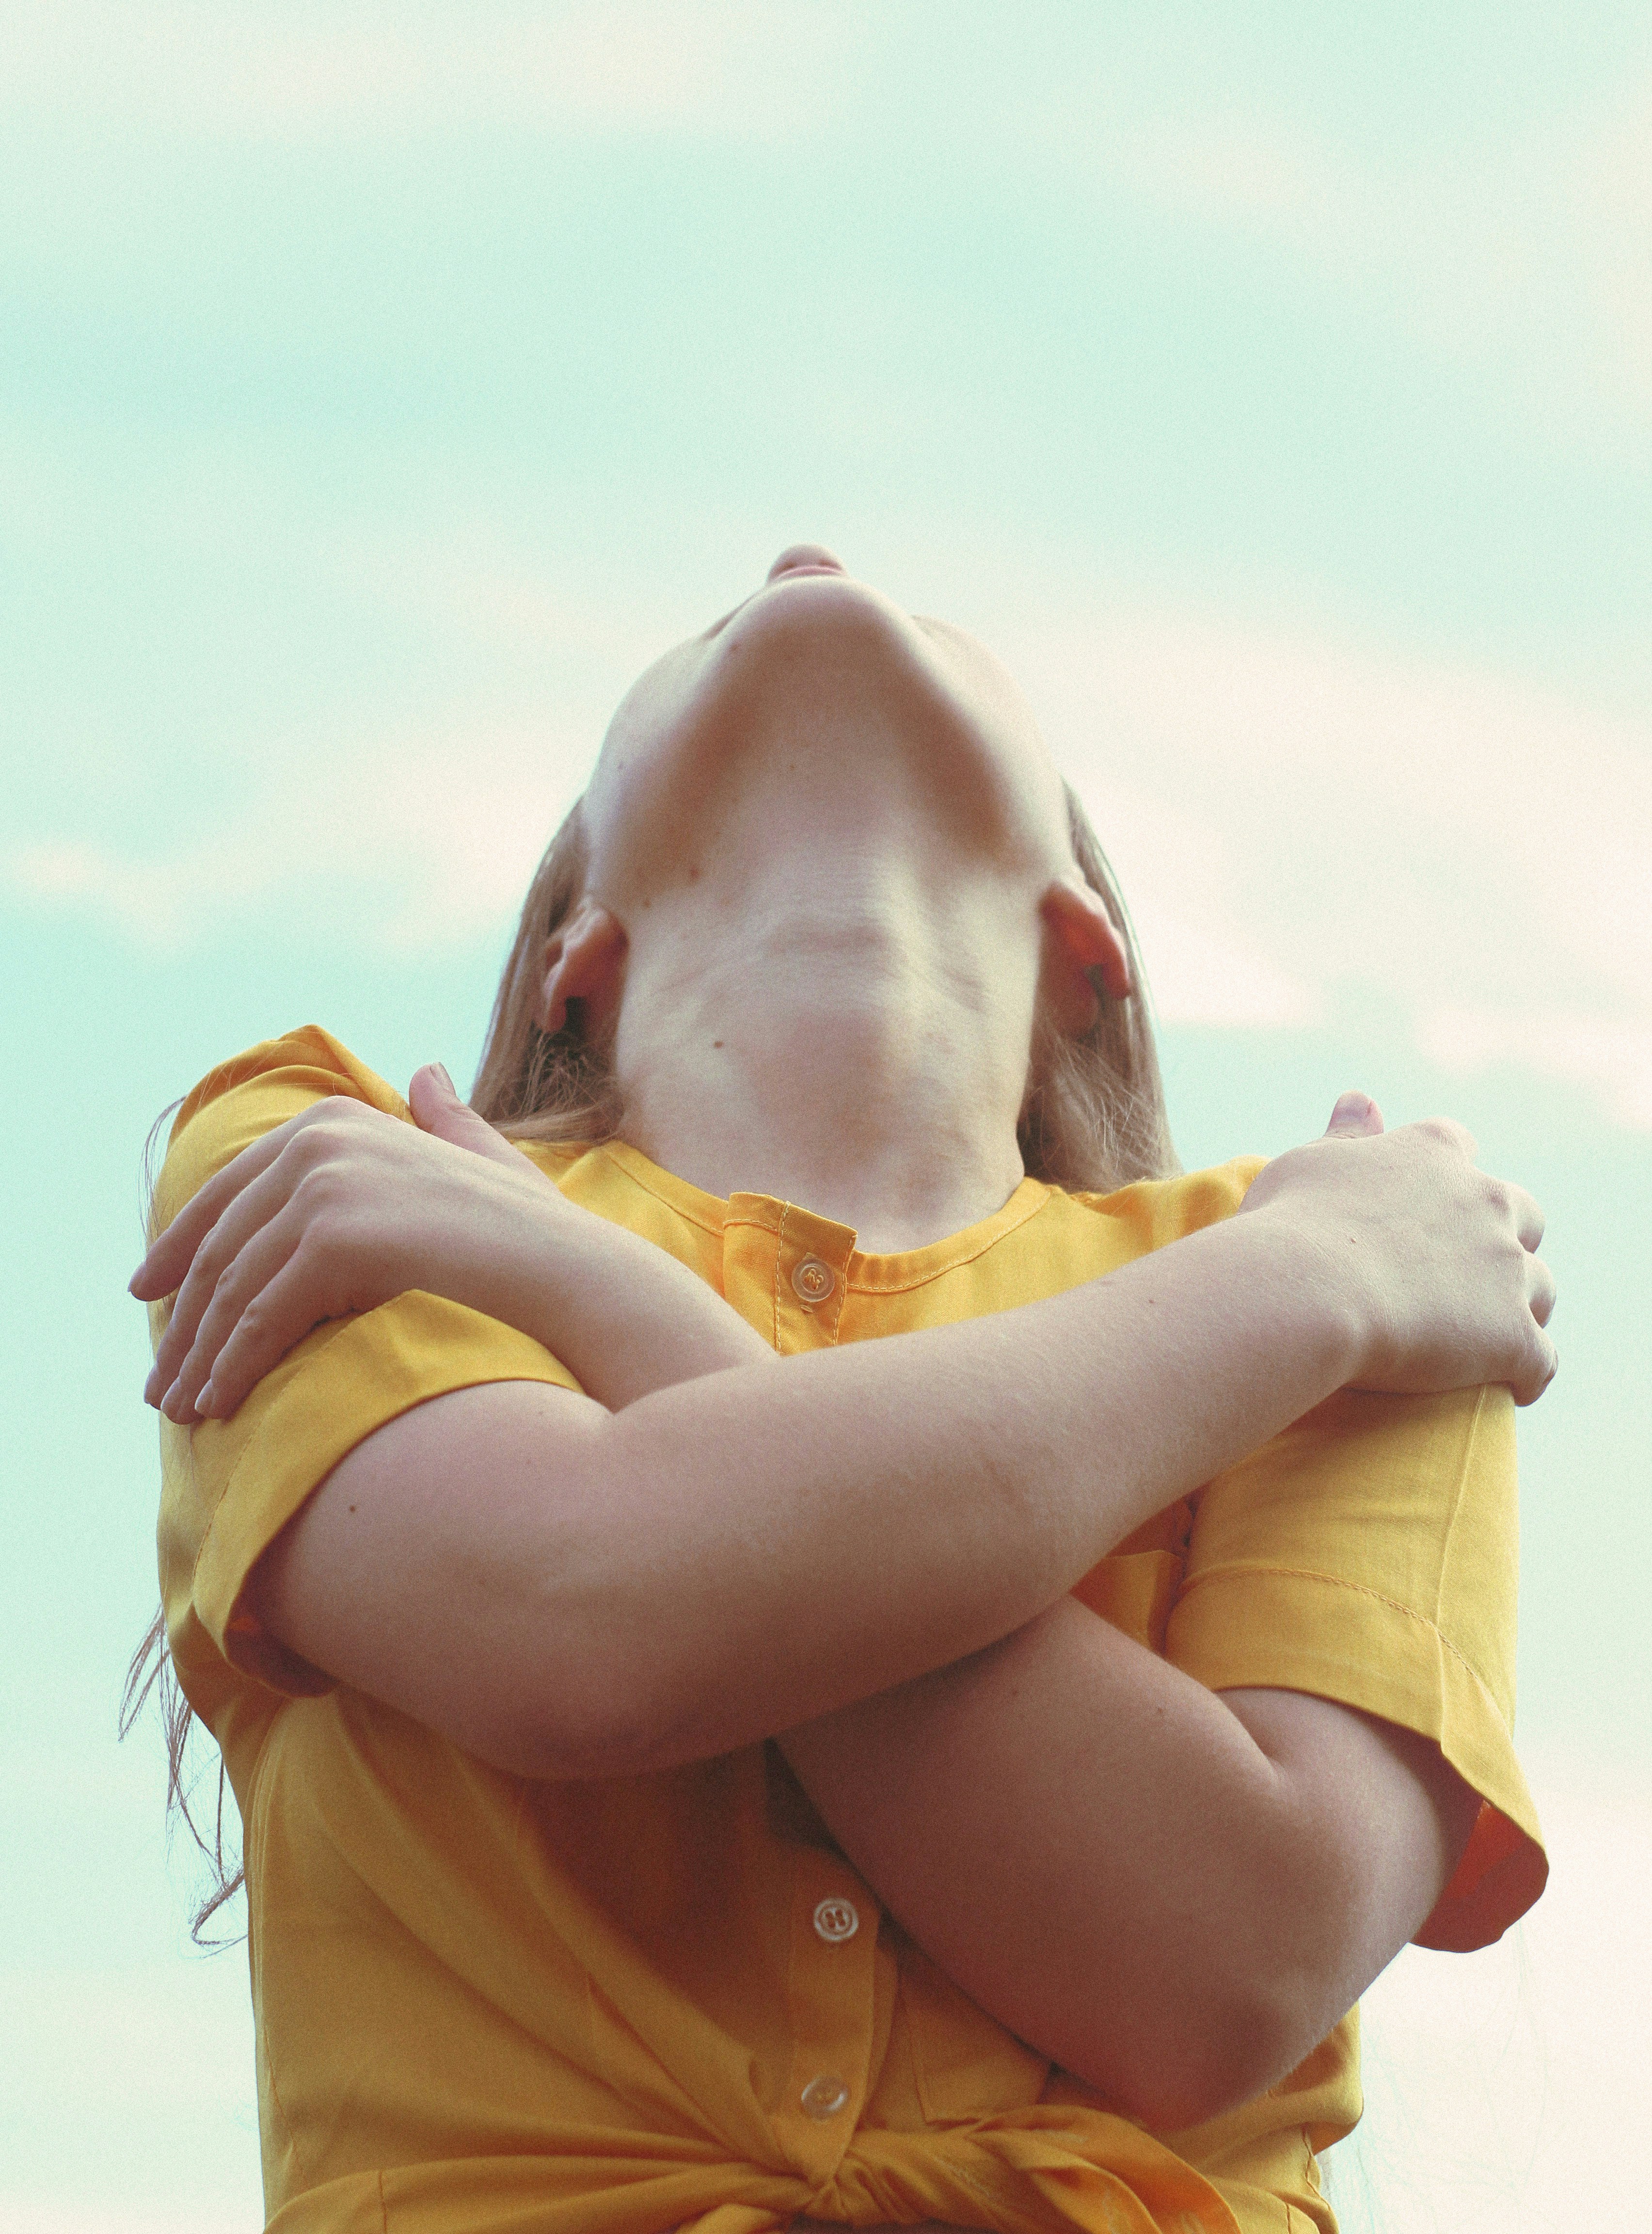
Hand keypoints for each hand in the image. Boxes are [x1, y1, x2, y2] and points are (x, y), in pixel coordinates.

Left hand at [133, 1066, 566, 1422]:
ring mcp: (323, 1184)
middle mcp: (317, 1138)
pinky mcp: (333, 1238)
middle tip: (160, 1380)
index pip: (228, 1189)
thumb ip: (440, 1118)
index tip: (147, 1295)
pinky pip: (262, 1316)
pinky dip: (234, 1365)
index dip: (180, 1246)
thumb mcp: (472, 1156)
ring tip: (180, 1407)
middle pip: (222, 1243)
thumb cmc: (526, 1225)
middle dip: (185, 1320)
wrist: (560, 1262)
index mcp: (334, 1117)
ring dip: (200, 1356)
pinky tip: (219, 1403)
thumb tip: (425, 1072)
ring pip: (234, 1287)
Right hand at [1239, 1090, 1556, 1404]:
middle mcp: (1485, 1200)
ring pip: (1540, 1288)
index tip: (1417, 1207)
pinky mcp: (1513, 1336)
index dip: (1441, 1179)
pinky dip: (1528, 1375)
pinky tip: (1507, 1388)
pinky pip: (1541, 1362)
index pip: (1455, 1147)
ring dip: (1518, 1307)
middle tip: (1459, 1275)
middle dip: (1503, 1239)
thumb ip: (1345, 1137)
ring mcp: (1506, 1269)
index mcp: (1432, 1152)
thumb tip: (1361, 1100)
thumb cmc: (1289, 1226)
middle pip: (1523, 1214)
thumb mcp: (1308, 1165)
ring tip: (1482, 1338)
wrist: (1306, 1293)